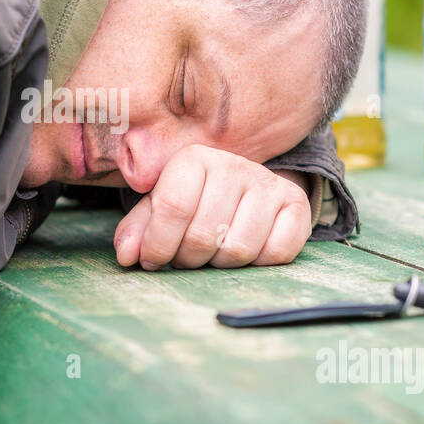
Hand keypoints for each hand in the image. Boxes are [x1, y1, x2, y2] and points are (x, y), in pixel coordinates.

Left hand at [113, 144, 311, 269]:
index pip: (173, 208)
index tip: (151, 261)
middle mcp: (234, 165)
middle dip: (188, 259)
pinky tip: (246, 252)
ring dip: (220, 264)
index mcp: (194, 159)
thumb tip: (127, 256)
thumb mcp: (161, 206)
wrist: (244, 186)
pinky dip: (257, 263)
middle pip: (205, 234)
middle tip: (185, 257)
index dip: (158, 245)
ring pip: (239, 248)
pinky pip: (277, 252)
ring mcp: (268, 183)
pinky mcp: (296, 203)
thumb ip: (139, 229)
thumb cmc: (194, 200)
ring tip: (212, 254)